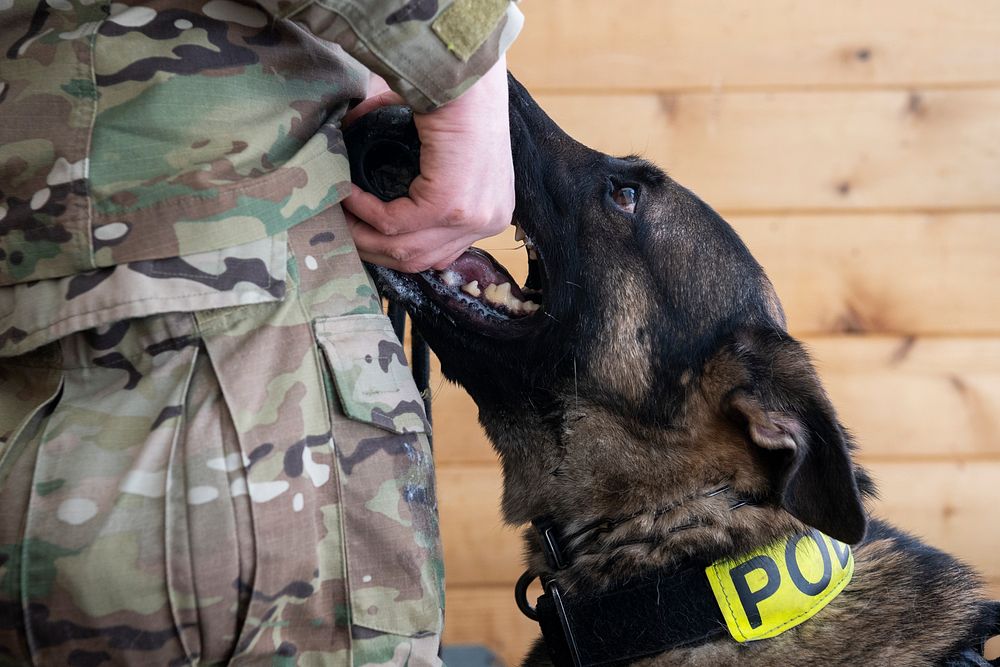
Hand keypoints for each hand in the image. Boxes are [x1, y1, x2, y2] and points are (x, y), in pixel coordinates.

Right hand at [342, 56, 514, 272]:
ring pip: (404, 250)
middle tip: (343, 231)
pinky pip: (394, 222)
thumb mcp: (443, 153)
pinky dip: (365, 210)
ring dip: (364, 236)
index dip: (396, 248)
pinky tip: (348, 194)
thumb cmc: (458, 102)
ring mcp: (471, 217)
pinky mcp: (450, 205)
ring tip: (340, 214)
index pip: (440, 254)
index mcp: (492, 213)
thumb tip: (371, 179)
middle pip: (421, 260)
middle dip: (374, 250)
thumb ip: (413, 175)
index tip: (363, 231)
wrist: (468, 76)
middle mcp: (488, 221)